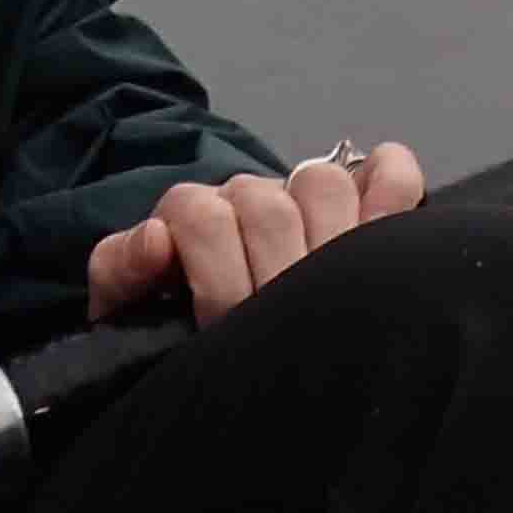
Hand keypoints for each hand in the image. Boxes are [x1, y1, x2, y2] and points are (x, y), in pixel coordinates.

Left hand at [84, 142, 426, 325]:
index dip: (216, 280)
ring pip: (323, 183)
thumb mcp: (125, 311)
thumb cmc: (167, 333)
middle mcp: (247, 199)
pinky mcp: (361, 206)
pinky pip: (389, 170)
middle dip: (270, 276)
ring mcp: (303, 199)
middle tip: (273, 327)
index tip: (220, 328)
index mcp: (189, 219)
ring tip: (318, 296)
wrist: (197, 341)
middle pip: (266, 205)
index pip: (201, 213)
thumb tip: (157, 237)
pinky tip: (379, 229)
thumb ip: (120, 272)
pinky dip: (392, 188)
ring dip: (325, 240)